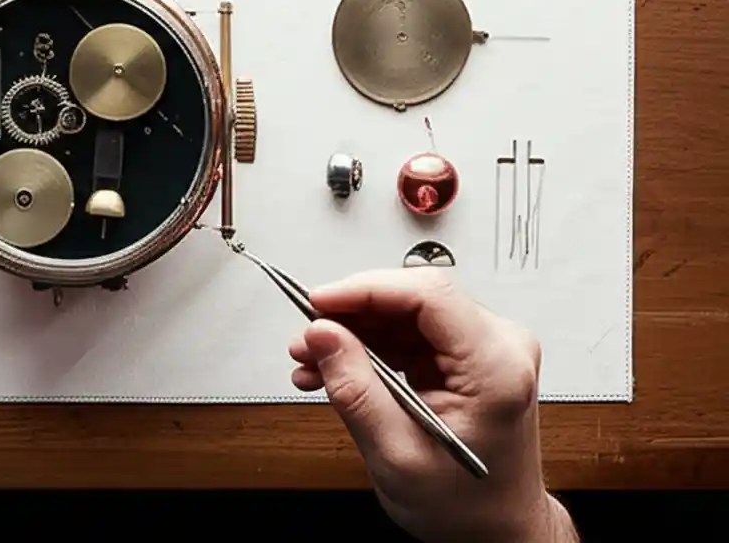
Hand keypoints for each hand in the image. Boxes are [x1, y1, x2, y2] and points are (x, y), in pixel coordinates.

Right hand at [288, 268, 576, 542]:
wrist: (495, 528)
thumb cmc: (466, 504)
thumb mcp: (396, 453)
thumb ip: (355, 390)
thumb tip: (322, 334)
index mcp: (496, 367)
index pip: (428, 295)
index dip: (366, 289)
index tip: (319, 302)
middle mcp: (500, 346)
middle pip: (413, 298)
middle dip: (350, 314)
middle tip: (307, 338)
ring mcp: (484, 347)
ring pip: (404, 313)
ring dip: (353, 331)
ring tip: (313, 360)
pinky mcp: (465, 355)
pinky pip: (408, 333)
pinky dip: (369, 346)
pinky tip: (335, 367)